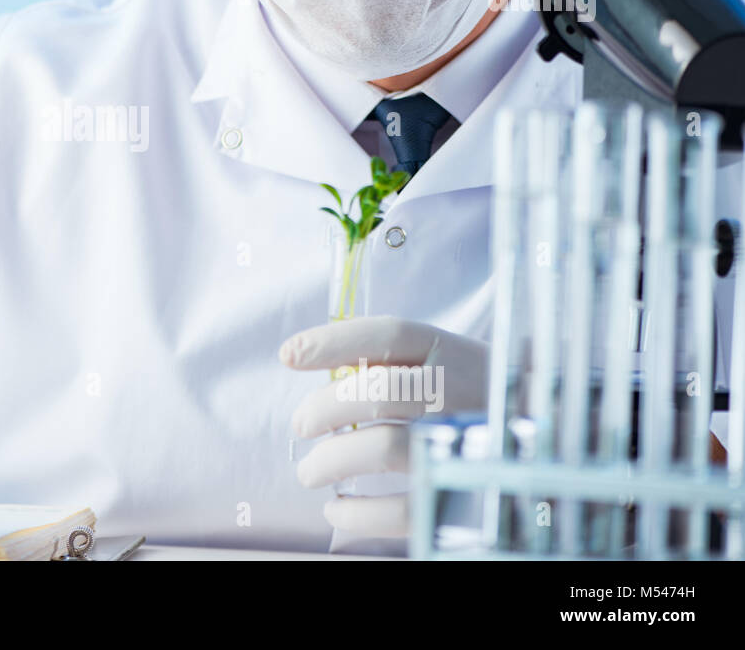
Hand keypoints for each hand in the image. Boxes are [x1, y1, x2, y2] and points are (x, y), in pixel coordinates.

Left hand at [278, 316, 487, 537]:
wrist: (561, 447)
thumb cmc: (478, 401)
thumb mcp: (449, 367)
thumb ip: (396, 364)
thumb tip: (319, 369)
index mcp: (457, 354)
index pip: (390, 335)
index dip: (332, 342)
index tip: (288, 355)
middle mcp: (466, 395)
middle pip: (381, 391)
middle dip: (325, 407)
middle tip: (301, 424)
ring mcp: (469, 447)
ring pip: (385, 448)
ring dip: (331, 460)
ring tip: (309, 471)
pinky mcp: (468, 501)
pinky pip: (402, 510)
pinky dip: (357, 514)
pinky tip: (337, 508)